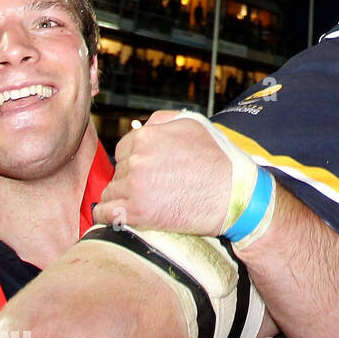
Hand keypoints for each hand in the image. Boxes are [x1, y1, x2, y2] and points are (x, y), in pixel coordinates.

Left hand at [94, 109, 233, 235]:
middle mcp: (136, 159)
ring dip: (123, 198)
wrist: (233, 195)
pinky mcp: (135, 213)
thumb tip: (140, 126)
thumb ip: (162, 121)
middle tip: (154, 188)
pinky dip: (111, 216)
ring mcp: (133, 186)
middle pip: (118, 171)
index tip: (149, 171)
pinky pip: (105, 214)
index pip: (123, 149)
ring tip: (147, 202)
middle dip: (130, 179)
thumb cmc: (216, 159)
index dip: (135, 161)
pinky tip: (124, 216)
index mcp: (146, 136)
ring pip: (111, 192)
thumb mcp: (193, 125)